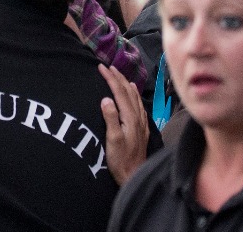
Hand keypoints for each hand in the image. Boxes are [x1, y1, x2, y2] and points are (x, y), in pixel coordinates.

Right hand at [98, 64, 149, 185]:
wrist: (134, 175)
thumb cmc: (121, 160)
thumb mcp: (112, 140)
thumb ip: (110, 119)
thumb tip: (105, 99)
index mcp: (130, 118)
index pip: (120, 92)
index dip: (111, 78)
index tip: (101, 67)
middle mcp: (138, 117)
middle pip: (128, 92)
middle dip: (118, 77)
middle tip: (108, 66)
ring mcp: (141, 123)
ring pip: (135, 97)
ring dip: (126, 84)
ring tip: (120, 75)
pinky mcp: (141, 128)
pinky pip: (138, 105)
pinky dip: (134, 95)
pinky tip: (133, 94)